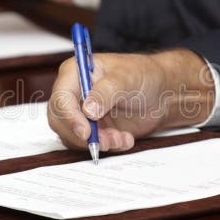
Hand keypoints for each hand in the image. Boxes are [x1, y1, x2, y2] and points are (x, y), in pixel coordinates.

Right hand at [47, 49, 214, 151]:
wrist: (160, 92)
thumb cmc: (143, 75)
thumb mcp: (126, 78)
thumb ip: (106, 92)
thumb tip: (88, 111)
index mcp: (75, 73)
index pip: (60, 98)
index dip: (70, 117)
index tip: (86, 132)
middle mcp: (73, 93)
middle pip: (60, 121)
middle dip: (82, 135)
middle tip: (106, 141)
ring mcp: (81, 113)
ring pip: (74, 136)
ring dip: (98, 142)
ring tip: (121, 138)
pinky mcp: (92, 128)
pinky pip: (89, 144)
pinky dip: (108, 145)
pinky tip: (125, 139)